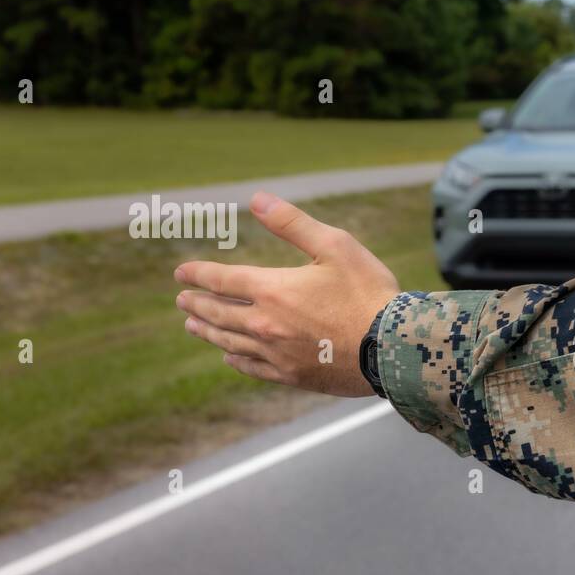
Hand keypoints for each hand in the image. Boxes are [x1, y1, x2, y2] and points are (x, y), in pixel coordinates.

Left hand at [175, 192, 400, 396]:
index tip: (181, 273)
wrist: (393, 346)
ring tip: (194, 327)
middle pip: (218, 314)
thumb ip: (292, 223)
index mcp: (272, 289)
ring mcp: (277, 354)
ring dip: (208, 332)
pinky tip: (230, 357)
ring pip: (230, 342)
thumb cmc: (368, 292)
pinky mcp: (293, 376)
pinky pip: (253, 368)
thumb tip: (257, 198)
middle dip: (196, 305)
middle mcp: (265, 324)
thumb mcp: (336, 246)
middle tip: (182, 301)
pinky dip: (236, 360)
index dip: (198, 274)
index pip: (222, 280)